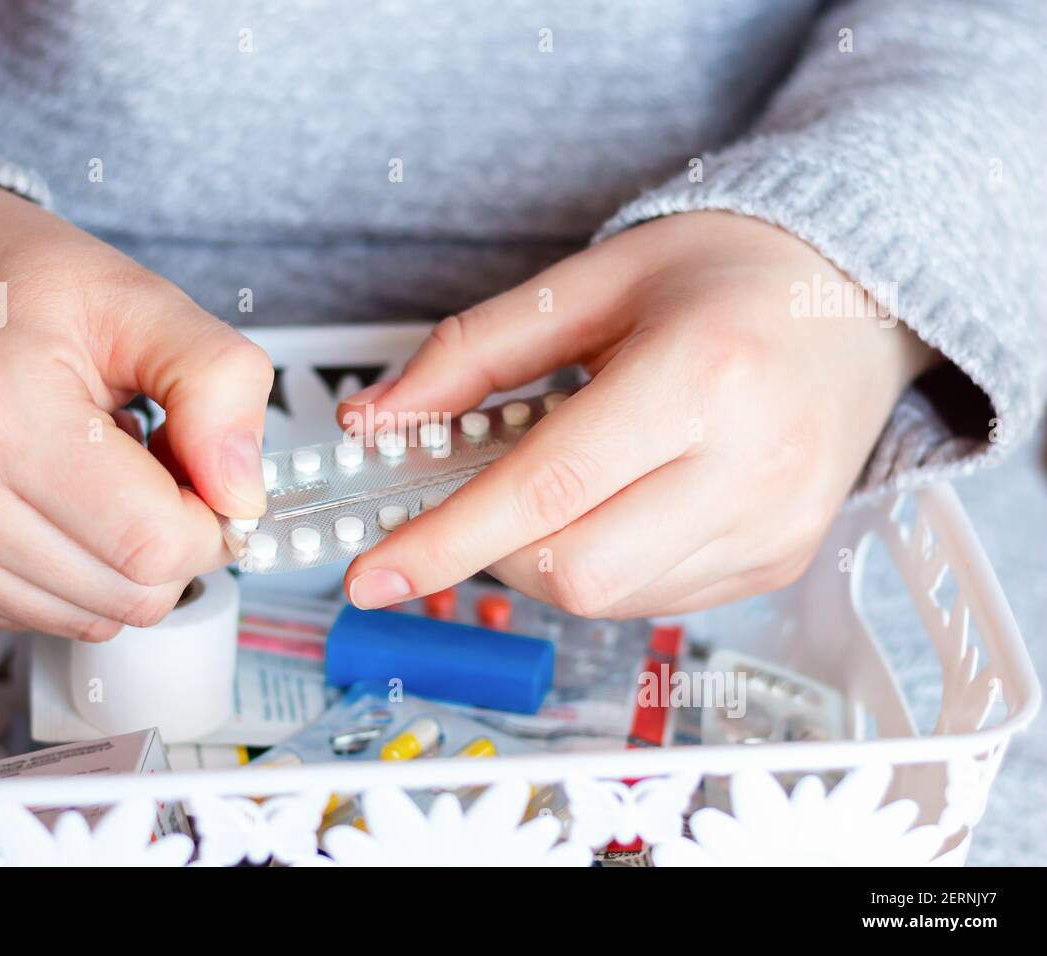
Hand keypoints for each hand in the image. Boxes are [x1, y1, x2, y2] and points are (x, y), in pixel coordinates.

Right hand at [0, 184, 271, 638]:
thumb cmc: (6, 281)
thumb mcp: (137, 298)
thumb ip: (218, 383)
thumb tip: (244, 493)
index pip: (154, 543)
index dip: (210, 518)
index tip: (203, 470)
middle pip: (129, 594)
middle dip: (171, 540)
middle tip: (152, 464)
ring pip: (88, 617)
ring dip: (119, 559)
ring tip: (93, 473)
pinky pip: (35, 616)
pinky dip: (69, 571)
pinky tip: (50, 499)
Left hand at [338, 211, 936, 617]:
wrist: (849, 299)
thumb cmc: (717, 277)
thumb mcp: (583, 285)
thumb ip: (468, 355)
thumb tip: (374, 421)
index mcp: (698, 374)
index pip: (545, 488)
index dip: (445, 539)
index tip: (370, 575)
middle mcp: (749, 463)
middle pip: (573, 569)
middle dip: (494, 551)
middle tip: (480, 497)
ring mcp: (773, 525)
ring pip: (608, 598)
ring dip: (544, 560)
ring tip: (565, 484)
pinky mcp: (779, 560)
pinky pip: (652, 601)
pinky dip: (600, 567)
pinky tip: (615, 506)